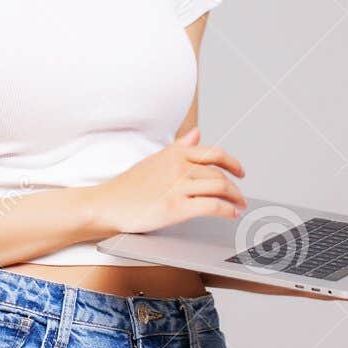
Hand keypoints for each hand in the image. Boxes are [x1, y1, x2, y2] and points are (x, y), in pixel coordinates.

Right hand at [97, 127, 246, 233]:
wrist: (107, 204)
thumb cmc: (127, 186)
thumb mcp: (154, 159)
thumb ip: (178, 147)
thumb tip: (197, 133)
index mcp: (174, 154)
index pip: (214, 153)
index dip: (233, 163)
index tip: (240, 172)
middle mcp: (178, 167)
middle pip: (220, 173)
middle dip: (235, 187)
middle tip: (240, 197)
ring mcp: (177, 186)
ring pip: (220, 187)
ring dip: (235, 199)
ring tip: (238, 207)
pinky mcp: (175, 207)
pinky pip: (212, 206)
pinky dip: (227, 210)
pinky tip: (230, 214)